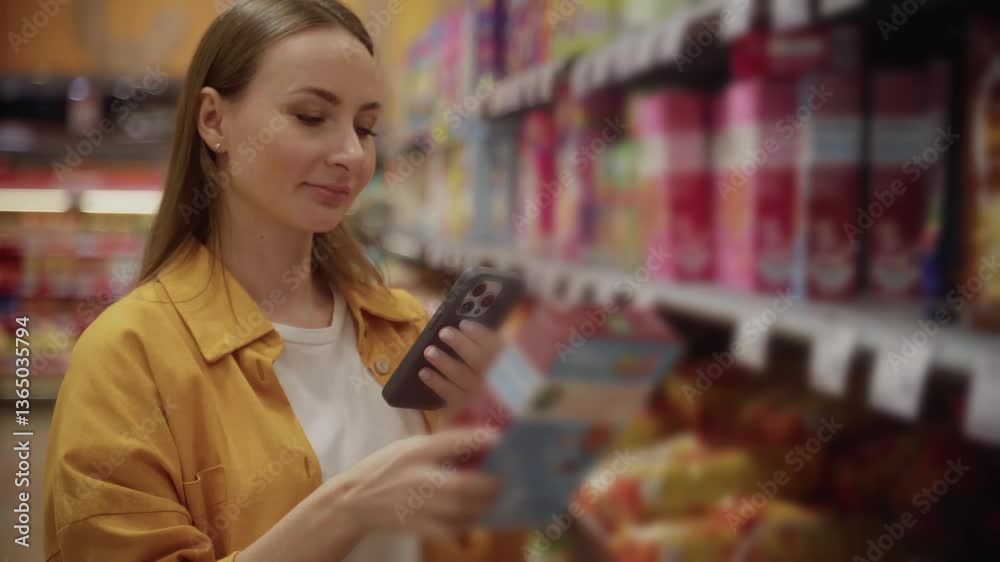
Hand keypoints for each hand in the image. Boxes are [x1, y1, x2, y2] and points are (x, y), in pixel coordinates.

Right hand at [329, 427, 499, 540]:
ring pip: (461, 509)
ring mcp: (419, 505)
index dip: (478, 439)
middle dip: (489, 483)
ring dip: (484, 504)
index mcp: (417, 451)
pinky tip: (477, 515)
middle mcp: (419, 477)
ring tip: (496, 497)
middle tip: (504, 478)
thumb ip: (442, 444)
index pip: (451, 441)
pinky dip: (469, 523)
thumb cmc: (387, 467)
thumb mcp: (411, 446)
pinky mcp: (419, 526)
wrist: (356, 500)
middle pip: (462, 484)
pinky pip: (452, 528)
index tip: (501, 438)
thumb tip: (480, 440)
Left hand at [418, 320, 503, 412]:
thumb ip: (494, 342)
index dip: (479, 334)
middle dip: (460, 344)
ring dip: (444, 362)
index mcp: (508, 364)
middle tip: (443, 332)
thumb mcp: (507, 359)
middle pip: (478, 360)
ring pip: (461, 376)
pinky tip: (423, 372)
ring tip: (429, 351)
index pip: (496, 346)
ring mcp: (479, 394)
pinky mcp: (465, 408)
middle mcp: (494, 379)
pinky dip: (436, 382)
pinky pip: (449, 394)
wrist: (506, 417)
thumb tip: (463, 320)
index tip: (464, 324)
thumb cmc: (502, 380)